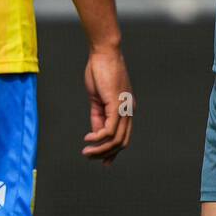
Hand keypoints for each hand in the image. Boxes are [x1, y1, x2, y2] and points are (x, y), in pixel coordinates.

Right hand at [82, 46, 132, 164]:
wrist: (103, 52)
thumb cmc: (100, 71)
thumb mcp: (98, 99)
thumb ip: (99, 116)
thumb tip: (97, 134)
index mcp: (126, 109)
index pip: (123, 136)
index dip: (113, 152)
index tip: (103, 163)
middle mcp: (129, 110)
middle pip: (121, 142)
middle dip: (106, 154)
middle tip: (90, 158)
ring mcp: (124, 108)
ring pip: (116, 139)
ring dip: (100, 150)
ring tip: (86, 152)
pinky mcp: (117, 104)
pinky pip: (110, 129)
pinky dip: (99, 138)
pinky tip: (88, 139)